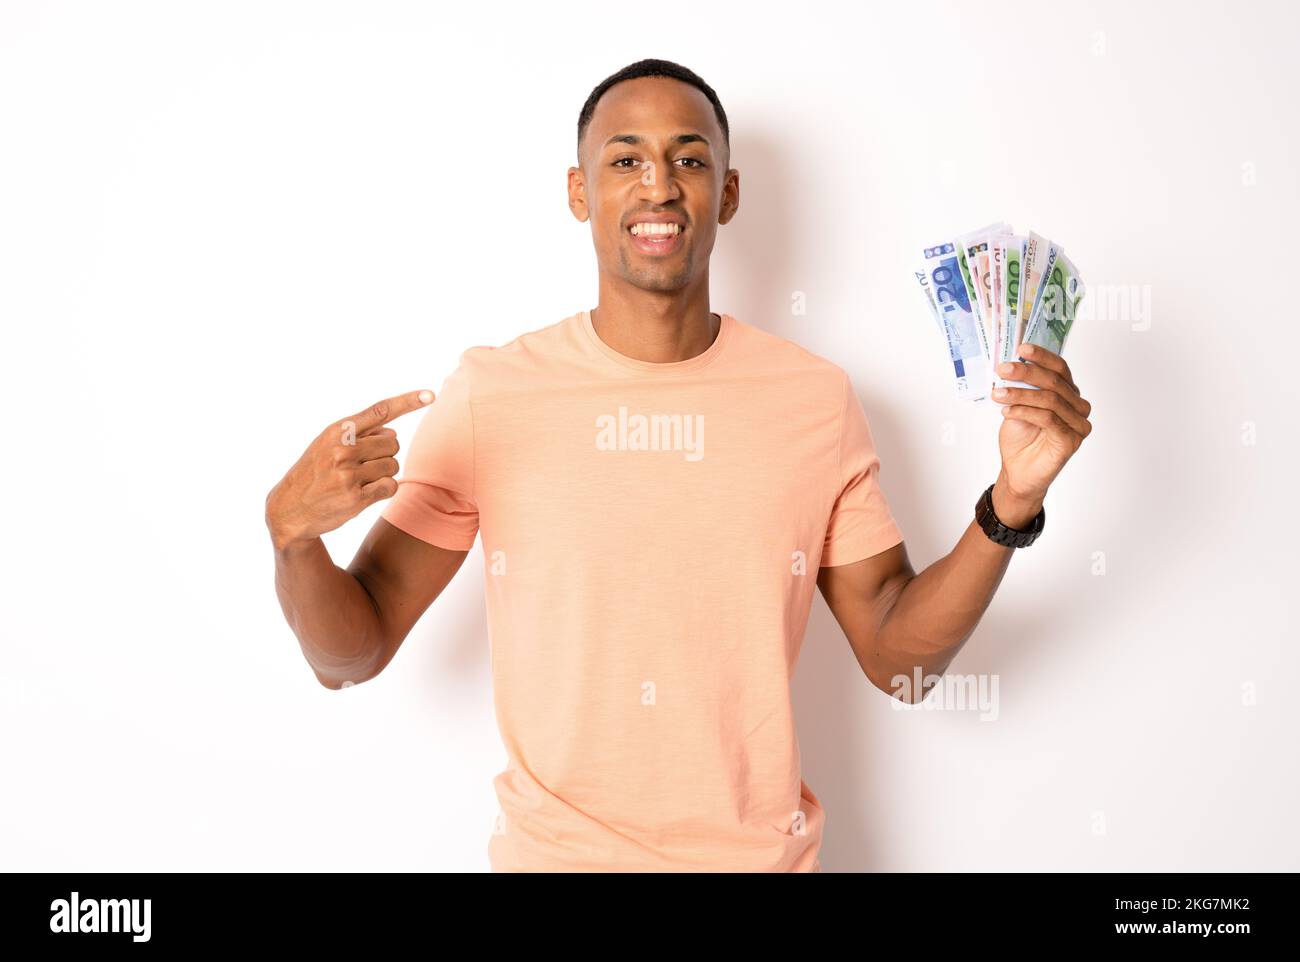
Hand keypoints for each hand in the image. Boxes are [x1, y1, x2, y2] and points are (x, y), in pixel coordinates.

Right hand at [265, 389, 433, 550]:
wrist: (289, 509)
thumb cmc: (315, 472)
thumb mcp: (327, 445)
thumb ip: (360, 434)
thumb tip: (392, 432)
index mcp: (338, 430)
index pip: (380, 410)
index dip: (408, 401)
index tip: (431, 394)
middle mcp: (343, 449)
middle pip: (393, 443)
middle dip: (384, 454)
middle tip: (361, 466)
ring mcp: (349, 473)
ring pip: (393, 466)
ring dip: (383, 474)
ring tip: (358, 480)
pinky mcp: (356, 497)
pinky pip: (391, 486)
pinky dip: (384, 490)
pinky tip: (364, 494)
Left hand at [989, 343, 1091, 518]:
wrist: (1018, 472)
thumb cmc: (1020, 439)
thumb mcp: (1018, 405)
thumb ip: (1022, 386)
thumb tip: (1012, 363)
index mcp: (1068, 394)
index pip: (1060, 368)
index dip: (1042, 357)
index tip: (1022, 348)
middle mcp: (1077, 407)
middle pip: (1055, 382)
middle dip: (1026, 372)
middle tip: (1003, 369)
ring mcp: (1078, 424)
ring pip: (1050, 400)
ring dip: (1020, 394)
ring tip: (998, 394)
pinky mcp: (1071, 440)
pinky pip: (1048, 419)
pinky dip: (1025, 412)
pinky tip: (1007, 411)